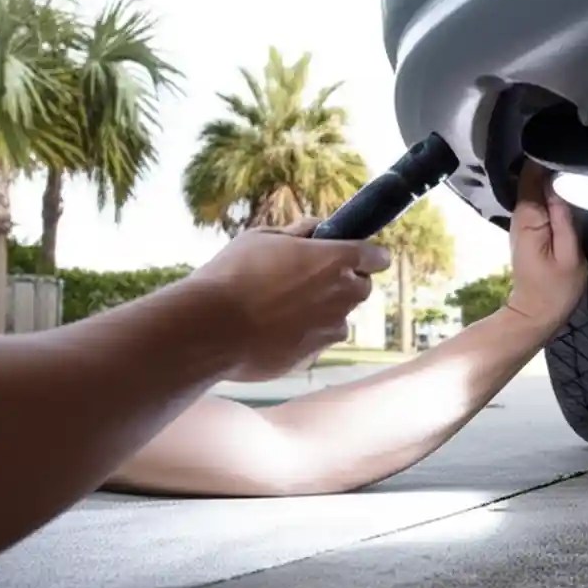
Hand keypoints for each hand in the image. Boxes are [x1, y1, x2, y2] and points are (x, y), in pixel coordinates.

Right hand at [189, 218, 390, 381]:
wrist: (208, 329)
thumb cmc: (232, 276)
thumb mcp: (262, 238)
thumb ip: (298, 234)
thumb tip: (315, 230)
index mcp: (336, 260)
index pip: (378, 256)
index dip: (367, 255)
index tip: (352, 254)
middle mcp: (342, 297)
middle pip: (361, 288)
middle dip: (343, 283)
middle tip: (307, 278)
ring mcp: (329, 330)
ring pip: (337, 318)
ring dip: (321, 312)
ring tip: (280, 308)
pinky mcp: (313, 357)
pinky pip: (315, 342)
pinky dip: (302, 336)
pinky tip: (270, 331)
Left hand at [506, 162, 587, 333]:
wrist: (536, 314)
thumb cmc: (556, 289)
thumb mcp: (570, 254)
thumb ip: (566, 217)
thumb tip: (562, 182)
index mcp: (529, 216)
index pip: (532, 172)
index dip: (550, 158)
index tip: (573, 152)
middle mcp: (521, 213)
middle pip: (535, 176)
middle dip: (555, 166)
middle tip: (584, 161)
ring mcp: (523, 220)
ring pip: (539, 188)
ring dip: (556, 180)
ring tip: (582, 173)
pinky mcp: (530, 227)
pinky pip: (541, 201)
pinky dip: (554, 195)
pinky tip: (572, 193)